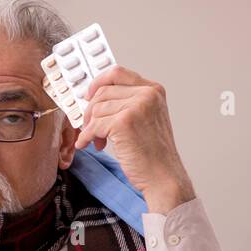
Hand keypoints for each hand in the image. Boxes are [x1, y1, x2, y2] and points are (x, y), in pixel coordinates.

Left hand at [72, 66, 195, 208]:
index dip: (98, 83)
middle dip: (91, 111)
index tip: (88, 95)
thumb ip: (128, 103)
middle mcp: (147, 94)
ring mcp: (137, 106)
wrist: (163, 177)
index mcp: (153, 90)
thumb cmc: (154, 154)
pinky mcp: (124, 122)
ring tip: (99, 141)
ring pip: (96, 109)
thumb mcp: (146, 118)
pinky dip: (87, 137)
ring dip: (91, 127)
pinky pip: (94, 125)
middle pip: (103, 92)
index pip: (117, 73)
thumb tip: (95, 98)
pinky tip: (89, 144)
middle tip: (91, 128)